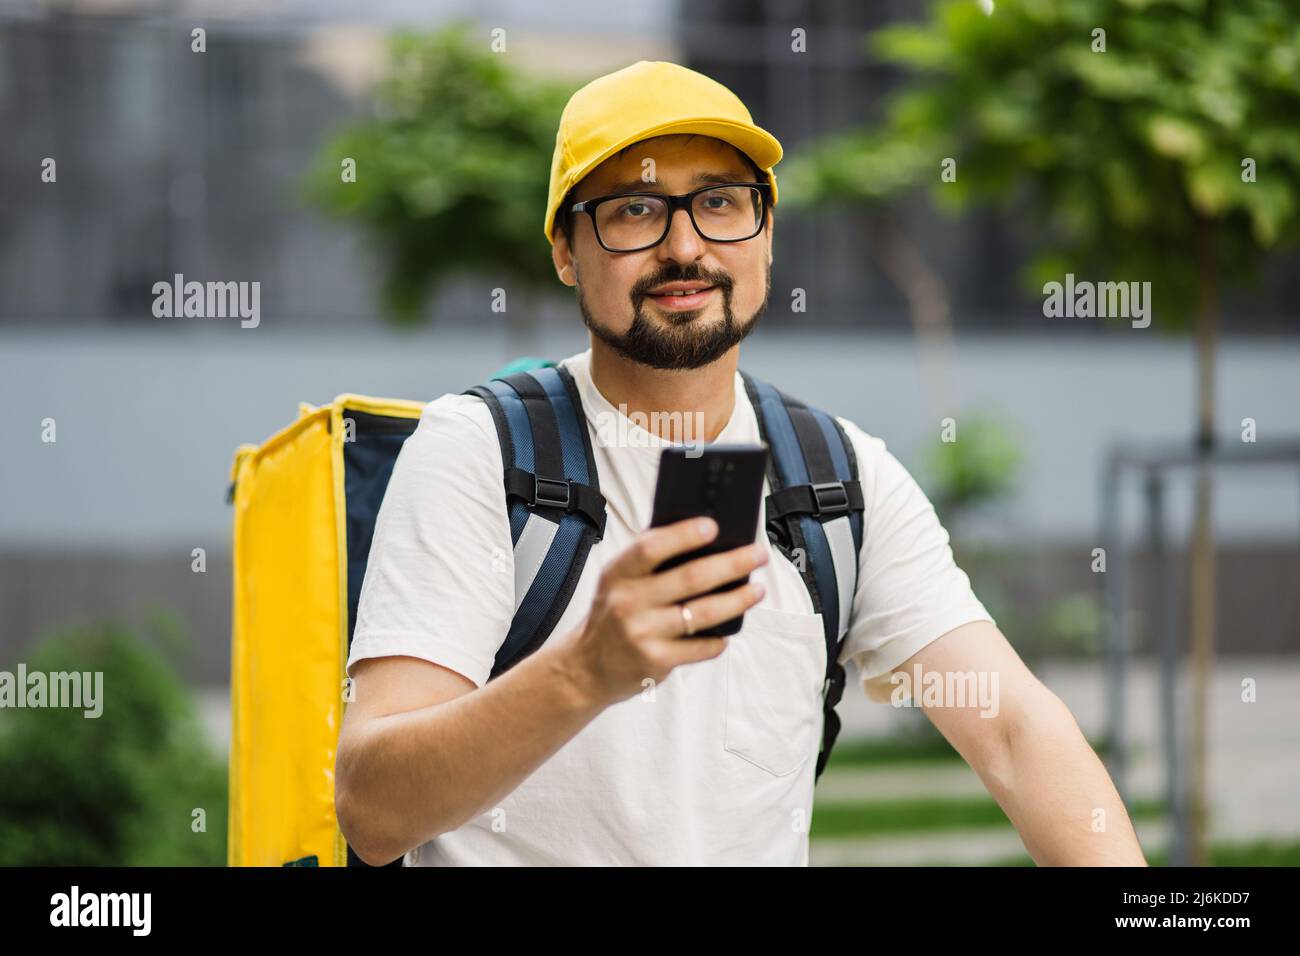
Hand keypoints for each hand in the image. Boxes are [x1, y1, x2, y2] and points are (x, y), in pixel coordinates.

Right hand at [558, 517, 767, 707]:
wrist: (585, 668)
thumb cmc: (612, 614)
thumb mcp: (617, 581)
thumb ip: (648, 560)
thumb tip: (701, 536)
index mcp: (618, 574)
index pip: (651, 547)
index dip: (684, 535)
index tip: (713, 526)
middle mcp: (628, 602)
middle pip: (691, 578)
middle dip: (732, 564)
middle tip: (757, 555)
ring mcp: (642, 634)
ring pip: (703, 613)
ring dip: (738, 600)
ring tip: (757, 590)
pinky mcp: (655, 661)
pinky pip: (700, 647)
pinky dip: (719, 639)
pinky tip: (729, 631)